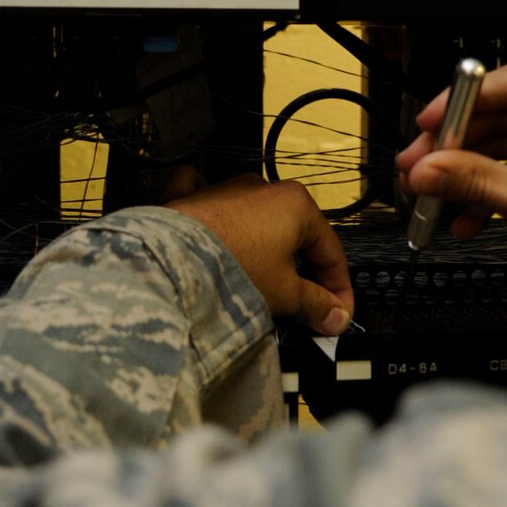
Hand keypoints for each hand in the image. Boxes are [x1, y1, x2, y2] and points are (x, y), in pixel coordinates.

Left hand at [168, 177, 354, 334]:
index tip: (337, 316)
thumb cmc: (231, 270)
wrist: (167, 262)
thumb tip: (335, 318)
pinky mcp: (190, 198)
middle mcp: (264, 189)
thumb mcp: (284, 294)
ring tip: (263, 289)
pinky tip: (213, 228)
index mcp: (296, 205)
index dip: (339, 290)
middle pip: (295, 237)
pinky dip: (214, 215)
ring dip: (266, 252)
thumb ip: (316, 305)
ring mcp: (225, 190)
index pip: (331, 252)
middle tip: (306, 310)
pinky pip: (209, 202)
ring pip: (256, 221)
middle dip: (303, 274)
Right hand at [395, 64, 506, 315]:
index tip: (427, 126)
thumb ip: (479, 184)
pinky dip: (485, 191)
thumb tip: (429, 170)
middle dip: (455, 147)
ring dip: (464, 175)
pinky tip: (463, 216)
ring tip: (433, 199)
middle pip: (498, 115)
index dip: (460, 104)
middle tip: (418, 168)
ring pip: (500, 145)